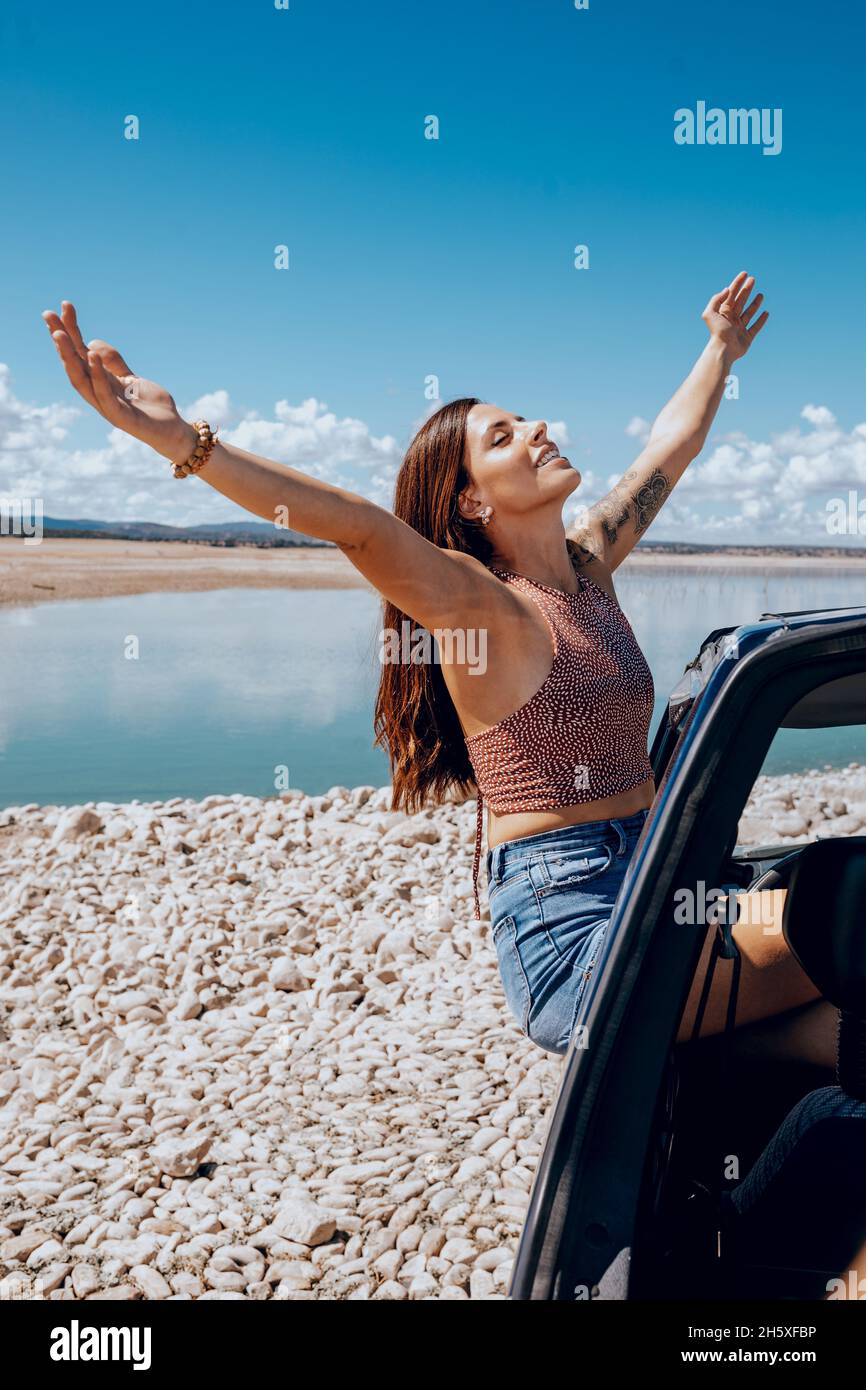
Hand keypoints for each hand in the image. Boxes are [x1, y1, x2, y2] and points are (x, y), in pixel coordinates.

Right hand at [41, 301, 196, 463]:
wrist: (172, 432)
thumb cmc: (150, 406)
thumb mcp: (130, 378)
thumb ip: (113, 362)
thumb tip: (91, 344)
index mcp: (99, 383)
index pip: (79, 355)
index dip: (70, 332)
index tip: (64, 307)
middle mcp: (98, 394)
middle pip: (73, 364)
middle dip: (60, 340)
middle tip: (47, 314)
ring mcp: (107, 406)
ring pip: (81, 379)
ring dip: (69, 356)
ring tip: (60, 333)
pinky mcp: (121, 417)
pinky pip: (104, 394)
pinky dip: (97, 375)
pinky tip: (91, 355)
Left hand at [701, 271, 768, 361]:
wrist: (723, 350)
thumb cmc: (717, 332)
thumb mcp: (710, 313)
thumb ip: (716, 299)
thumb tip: (726, 289)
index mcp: (723, 313)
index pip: (731, 295)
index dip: (737, 283)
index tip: (744, 273)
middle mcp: (731, 320)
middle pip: (740, 301)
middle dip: (746, 290)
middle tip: (753, 279)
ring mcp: (739, 329)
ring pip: (748, 313)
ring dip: (755, 304)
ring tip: (761, 295)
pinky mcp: (747, 338)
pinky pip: (755, 327)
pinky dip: (761, 320)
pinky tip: (766, 313)